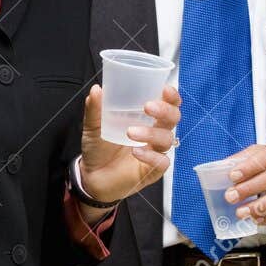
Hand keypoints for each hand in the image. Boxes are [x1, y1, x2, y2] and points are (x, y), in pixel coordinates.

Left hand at [76, 83, 179, 206]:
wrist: (92, 176)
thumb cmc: (98, 148)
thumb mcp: (93, 126)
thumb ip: (95, 109)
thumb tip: (96, 90)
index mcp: (145, 118)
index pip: (167, 104)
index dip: (171, 96)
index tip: (165, 89)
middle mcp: (154, 133)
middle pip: (173, 118)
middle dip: (165, 110)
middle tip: (148, 107)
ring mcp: (155, 152)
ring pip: (167, 139)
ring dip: (151, 133)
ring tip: (130, 133)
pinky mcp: (152, 170)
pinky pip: (162, 162)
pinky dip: (151, 156)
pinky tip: (135, 152)